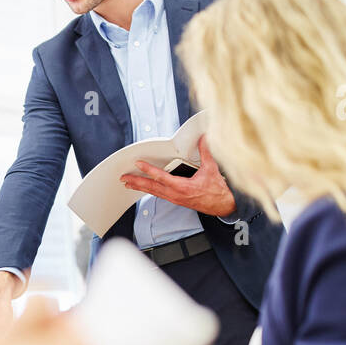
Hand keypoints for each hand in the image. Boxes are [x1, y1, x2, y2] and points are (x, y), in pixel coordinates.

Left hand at [119, 135, 235, 217]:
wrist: (222, 205)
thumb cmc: (217, 191)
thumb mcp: (211, 169)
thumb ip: (206, 152)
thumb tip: (203, 138)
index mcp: (182, 187)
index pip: (161, 177)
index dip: (149, 170)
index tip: (138, 164)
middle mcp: (175, 194)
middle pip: (152, 187)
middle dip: (136, 182)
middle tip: (124, 178)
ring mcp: (174, 198)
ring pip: (153, 192)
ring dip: (140, 186)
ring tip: (128, 183)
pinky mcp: (176, 200)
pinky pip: (159, 194)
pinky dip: (149, 190)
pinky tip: (144, 187)